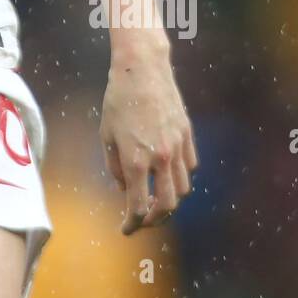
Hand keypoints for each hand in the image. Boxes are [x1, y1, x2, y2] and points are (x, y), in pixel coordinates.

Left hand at [100, 46, 198, 233]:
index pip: (138, 207)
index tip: (125, 229)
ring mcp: (178, 146)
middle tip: (144, 221)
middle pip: (167, 206)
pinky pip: (191, 167)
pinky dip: (181, 177)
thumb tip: (125, 188)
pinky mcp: (188, 134)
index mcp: (136, 160)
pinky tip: (169, 176)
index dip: (132, 224)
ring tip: (157, 200)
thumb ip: (115, 167)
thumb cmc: (117, 100)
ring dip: (170, 201)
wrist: (142, 69)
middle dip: (155, 220)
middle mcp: (161, 158)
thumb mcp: (106, 135)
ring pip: (183, 189)